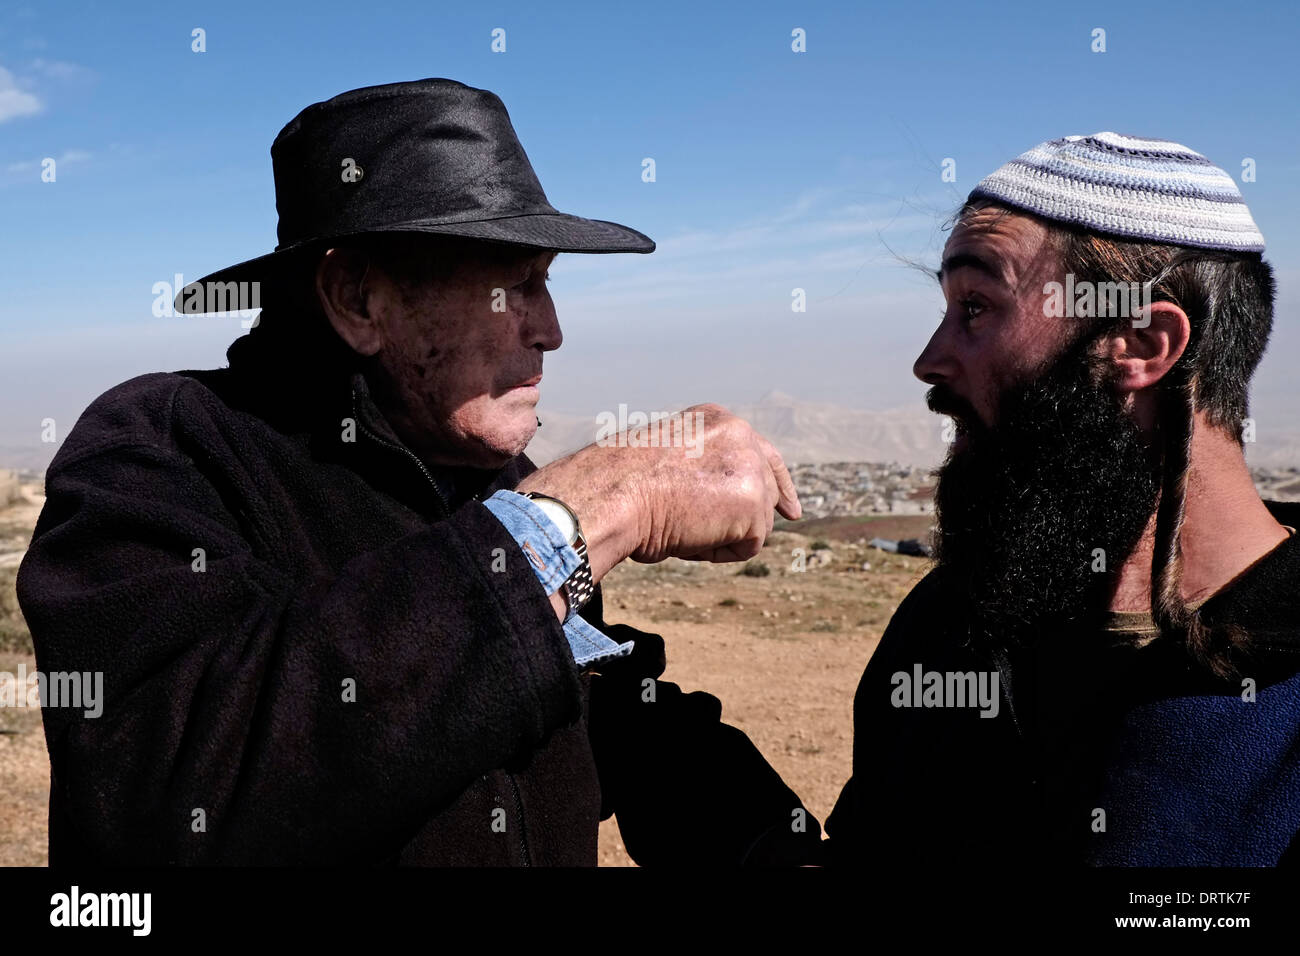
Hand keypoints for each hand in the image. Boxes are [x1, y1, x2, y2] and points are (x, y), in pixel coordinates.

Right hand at [516, 403, 799, 583]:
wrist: (612, 495)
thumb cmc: (620, 486)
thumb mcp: (665, 463)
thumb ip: (700, 472)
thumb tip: (718, 505)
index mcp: (715, 419)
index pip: (760, 451)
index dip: (778, 484)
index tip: (790, 511)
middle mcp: (740, 434)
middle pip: (768, 490)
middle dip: (752, 520)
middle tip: (715, 531)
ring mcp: (750, 467)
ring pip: (757, 523)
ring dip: (722, 536)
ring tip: (680, 526)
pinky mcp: (753, 503)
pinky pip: (747, 546)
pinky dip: (718, 552)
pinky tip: (687, 537)